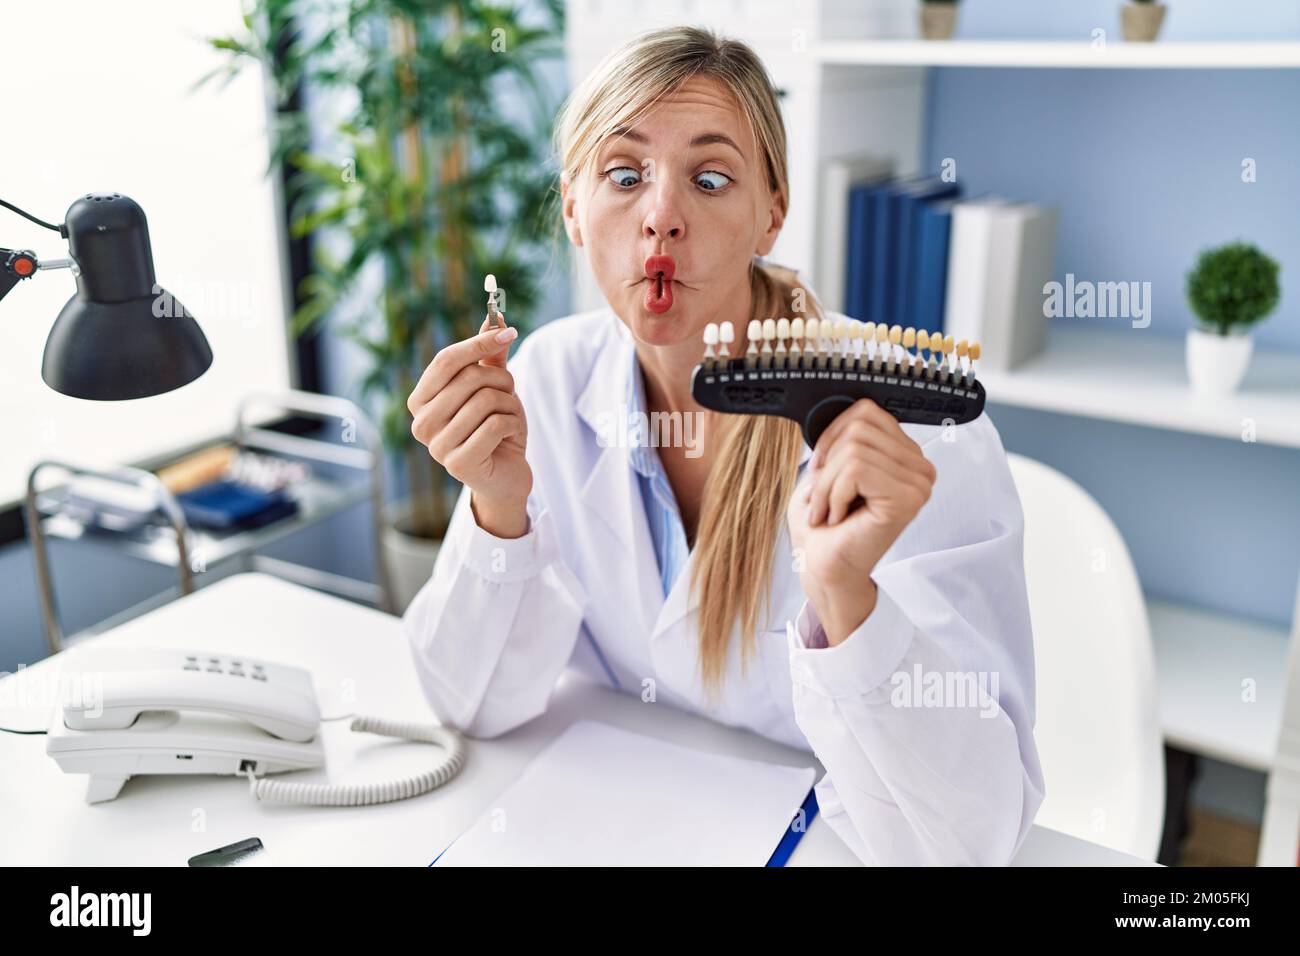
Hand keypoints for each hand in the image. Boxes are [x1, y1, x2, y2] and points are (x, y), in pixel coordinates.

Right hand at [408, 315, 530, 536]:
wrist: (504, 477)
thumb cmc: (494, 430)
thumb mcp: (492, 388)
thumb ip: (489, 355)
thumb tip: (495, 316)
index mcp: (421, 400)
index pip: (446, 360)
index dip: (479, 343)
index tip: (509, 331)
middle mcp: (421, 423)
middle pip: (470, 378)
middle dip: (502, 381)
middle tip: (510, 395)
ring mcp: (436, 446)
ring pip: (486, 400)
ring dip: (510, 405)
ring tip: (508, 419)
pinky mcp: (458, 464)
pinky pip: (496, 424)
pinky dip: (513, 425)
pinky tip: (509, 437)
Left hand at [786, 399, 935, 644]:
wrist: (822, 568)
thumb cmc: (823, 525)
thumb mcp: (830, 466)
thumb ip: (848, 434)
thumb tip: (852, 404)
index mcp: (907, 456)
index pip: (867, 411)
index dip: (832, 436)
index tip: (823, 472)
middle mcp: (921, 468)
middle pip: (860, 426)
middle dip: (827, 462)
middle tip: (824, 499)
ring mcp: (919, 484)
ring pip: (854, 448)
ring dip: (827, 484)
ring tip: (829, 511)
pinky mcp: (906, 499)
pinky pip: (855, 469)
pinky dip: (833, 494)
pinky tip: (839, 518)